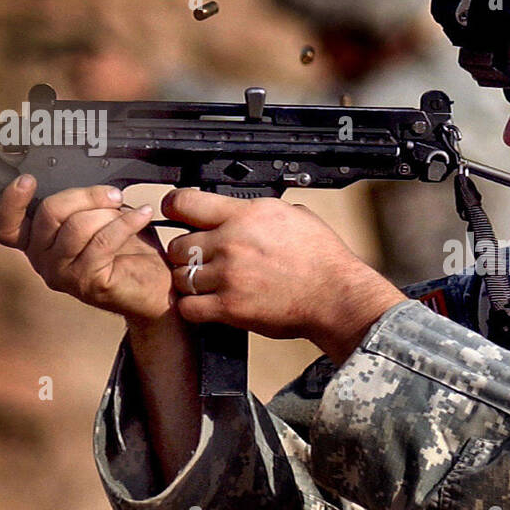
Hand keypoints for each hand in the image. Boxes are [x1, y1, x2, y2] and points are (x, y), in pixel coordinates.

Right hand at [0, 175, 173, 322]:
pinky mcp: (87, 282)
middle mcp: (41, 260)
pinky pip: (103, 240)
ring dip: (109, 212)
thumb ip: (78, 202)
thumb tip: (79, 173)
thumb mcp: (97, 217)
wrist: (154, 285)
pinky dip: (127, 222)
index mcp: (36, 241)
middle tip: (113, 194)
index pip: (4, 226)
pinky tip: (142, 215)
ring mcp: (62, 274)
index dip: (9, 201)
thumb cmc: (126, 249)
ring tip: (130, 212)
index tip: (27, 179)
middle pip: (50, 212)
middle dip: (86, 195)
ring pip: (77, 226)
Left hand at [161, 189, 405, 362]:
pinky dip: (193, 307)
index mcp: (246, 215)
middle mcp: (231, 242)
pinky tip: (207, 304)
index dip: (174, 206)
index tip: (174, 212)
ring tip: (208, 283)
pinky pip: (189, 307)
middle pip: (177, 245)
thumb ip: (259, 212)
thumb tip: (243, 209)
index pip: (184, 202)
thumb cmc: (323, 259)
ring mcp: (228, 276)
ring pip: (180, 277)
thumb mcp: (294, 216)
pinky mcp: (229, 307)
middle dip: (186, 252)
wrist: (336, 296)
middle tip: (202, 259)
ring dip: (190, 281)